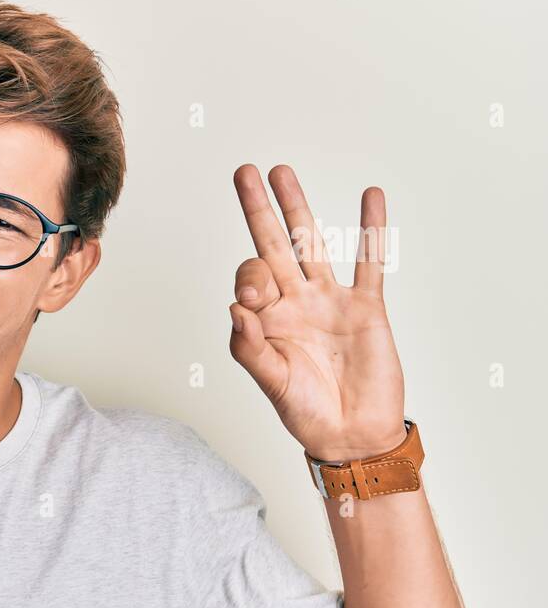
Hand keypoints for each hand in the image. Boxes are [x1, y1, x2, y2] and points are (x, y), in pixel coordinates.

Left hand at [229, 164, 406, 460]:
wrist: (352, 435)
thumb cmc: (306, 413)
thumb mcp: (271, 384)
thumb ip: (250, 348)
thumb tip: (235, 308)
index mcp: (266, 320)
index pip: (250, 279)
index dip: (248, 277)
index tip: (253, 298)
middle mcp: (294, 303)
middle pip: (273, 245)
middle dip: (259, 209)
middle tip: (245, 172)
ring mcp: (329, 301)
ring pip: (311, 243)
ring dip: (298, 208)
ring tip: (282, 173)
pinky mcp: (366, 308)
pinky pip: (370, 262)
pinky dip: (372, 230)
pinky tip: (371, 197)